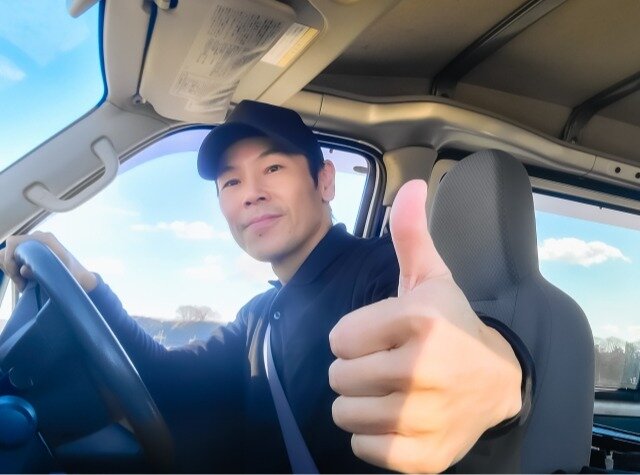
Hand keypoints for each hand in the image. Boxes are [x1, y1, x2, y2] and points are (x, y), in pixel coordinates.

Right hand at [0, 231, 96, 292]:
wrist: (80, 277)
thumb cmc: (73, 275)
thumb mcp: (58, 275)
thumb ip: (39, 272)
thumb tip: (23, 270)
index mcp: (44, 239)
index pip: (13, 243)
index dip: (9, 259)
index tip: (16, 275)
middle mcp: (38, 238)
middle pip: (9, 250)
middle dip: (11, 268)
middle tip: (21, 284)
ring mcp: (35, 244)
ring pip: (10, 256)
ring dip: (13, 271)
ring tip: (24, 284)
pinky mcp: (32, 252)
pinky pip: (15, 260)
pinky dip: (15, 271)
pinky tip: (25, 282)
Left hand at [328, 180, 522, 472]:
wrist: (497, 384)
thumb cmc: (453, 325)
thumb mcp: (432, 277)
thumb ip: (411, 233)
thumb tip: (412, 183)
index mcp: (419, 320)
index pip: (339, 338)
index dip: (356, 336)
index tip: (383, 335)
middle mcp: (421, 370)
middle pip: (338, 377)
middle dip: (356, 369)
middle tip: (387, 363)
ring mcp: (423, 418)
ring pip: (344, 414)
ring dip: (360, 403)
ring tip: (390, 390)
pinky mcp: (421, 456)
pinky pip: (363, 448)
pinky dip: (373, 436)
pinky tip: (399, 418)